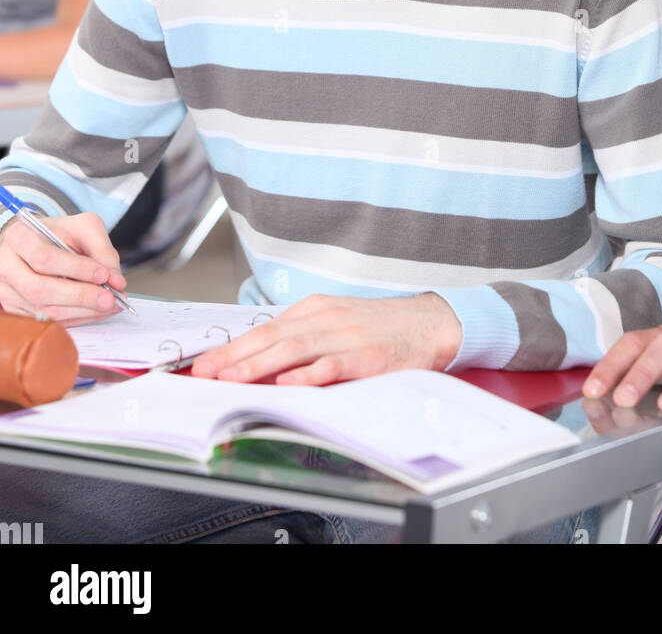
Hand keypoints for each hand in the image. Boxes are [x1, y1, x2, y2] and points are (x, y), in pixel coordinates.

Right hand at [0, 211, 125, 324]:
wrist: (36, 243)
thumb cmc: (59, 234)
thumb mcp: (83, 227)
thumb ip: (102, 250)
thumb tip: (116, 281)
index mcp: (19, 238)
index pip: (44, 258)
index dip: (76, 269)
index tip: (104, 274)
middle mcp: (7, 267)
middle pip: (40, 290)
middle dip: (80, 296)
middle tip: (110, 298)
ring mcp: (8, 292)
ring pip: (44, 311)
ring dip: (81, 312)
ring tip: (108, 305)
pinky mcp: (17, 310)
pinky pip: (47, 321)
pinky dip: (75, 318)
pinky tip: (95, 311)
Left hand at [190, 292, 463, 384]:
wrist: (429, 322)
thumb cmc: (378, 327)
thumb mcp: (336, 321)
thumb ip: (301, 337)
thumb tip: (259, 363)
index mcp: (316, 308)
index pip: (265, 329)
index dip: (232, 347)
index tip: (203, 364)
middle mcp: (328, 318)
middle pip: (273, 337)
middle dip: (235, 357)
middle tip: (205, 373)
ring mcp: (348, 336)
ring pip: (296, 349)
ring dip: (260, 365)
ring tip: (232, 378)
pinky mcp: (369, 357)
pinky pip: (333, 365)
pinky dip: (309, 373)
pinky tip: (288, 383)